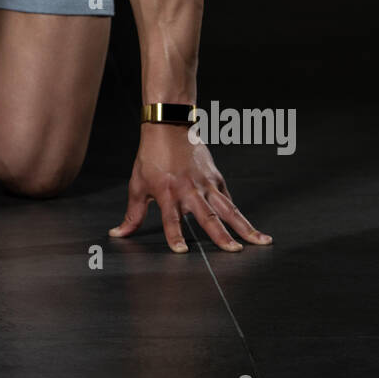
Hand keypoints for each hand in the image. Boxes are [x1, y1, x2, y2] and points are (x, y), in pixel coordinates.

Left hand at [108, 124, 271, 253]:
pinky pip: (228, 198)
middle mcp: (189, 190)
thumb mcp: (137, 185)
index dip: (175, 236)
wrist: (168, 126)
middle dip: (222, 235)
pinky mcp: (216, 177)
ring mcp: (206, 183)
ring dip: (244, 226)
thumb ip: (132, 214)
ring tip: (260, 241)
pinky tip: (248, 227)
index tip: (182, 251)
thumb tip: (118, 234)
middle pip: (207, 216)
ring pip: (228, 208)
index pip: (170, 220)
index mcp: (167, 192)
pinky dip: (237, 213)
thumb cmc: (151, 156)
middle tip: (234, 251)